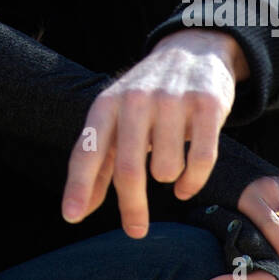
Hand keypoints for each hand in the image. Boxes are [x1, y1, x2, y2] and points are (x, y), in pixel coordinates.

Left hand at [62, 30, 244, 235]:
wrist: (192, 49)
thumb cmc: (147, 95)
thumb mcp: (115, 118)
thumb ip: (98, 161)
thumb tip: (78, 210)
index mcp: (107, 104)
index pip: (88, 149)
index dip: (78, 185)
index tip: (71, 216)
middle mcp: (136, 100)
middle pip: (130, 170)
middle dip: (132, 207)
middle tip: (135, 230)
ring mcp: (173, 101)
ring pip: (166, 169)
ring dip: (168, 180)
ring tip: (167, 165)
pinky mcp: (207, 105)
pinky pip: (200, 161)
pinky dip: (192, 182)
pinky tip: (185, 184)